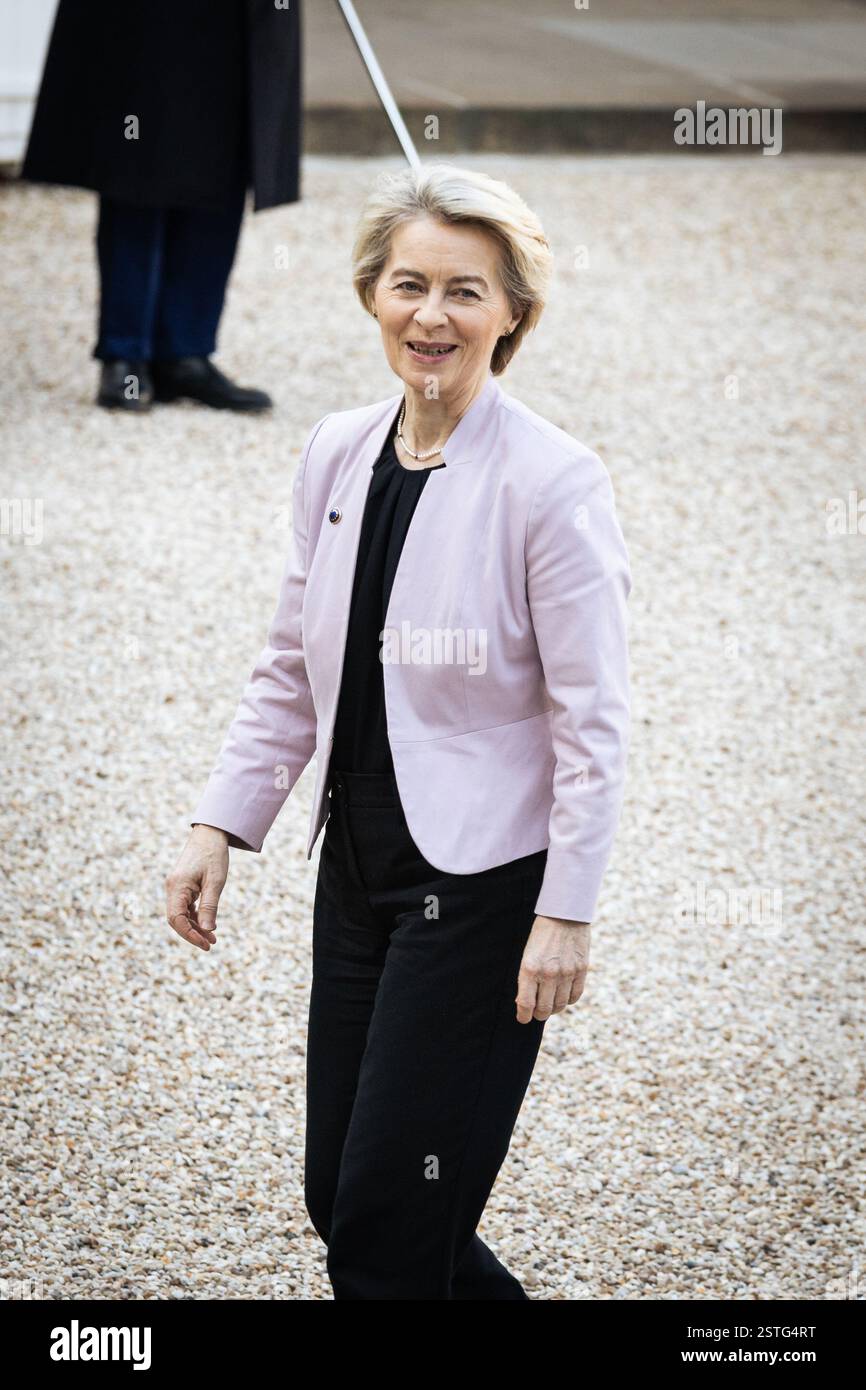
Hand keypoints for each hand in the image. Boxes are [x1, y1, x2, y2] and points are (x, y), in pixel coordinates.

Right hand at [164, 825, 228, 950]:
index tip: (205, 944)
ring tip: (212, 938)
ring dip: (195, 927)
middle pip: (176, 920)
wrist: (210, 833)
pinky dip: (195, 916)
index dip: (189, 935)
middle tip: (210, 945)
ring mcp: (176, 887)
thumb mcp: (215, 882)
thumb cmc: (213, 854)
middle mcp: (172, 888)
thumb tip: (208, 930)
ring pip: (181, 914)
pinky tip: (207, 924)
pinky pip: (185, 907)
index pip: (176, 919)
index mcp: (177, 887)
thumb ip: (210, 906)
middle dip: (192, 934)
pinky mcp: (182, 886)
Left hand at [515, 916, 590, 1022]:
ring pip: (560, 1005)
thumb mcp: (527, 954)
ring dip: (553, 1009)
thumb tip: (524, 1002)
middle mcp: (548, 974)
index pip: (525, 1004)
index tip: (523, 1018)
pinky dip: (568, 1000)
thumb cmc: (541, 935)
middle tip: (537, 1013)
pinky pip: (575, 996)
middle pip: (544, 1009)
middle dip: (538, 1014)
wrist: (565, 915)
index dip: (523, 1016)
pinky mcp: (581, 970)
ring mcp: (567, 973)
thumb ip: (526, 978)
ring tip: (550, 1005)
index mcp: (529, 968)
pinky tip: (563, 996)